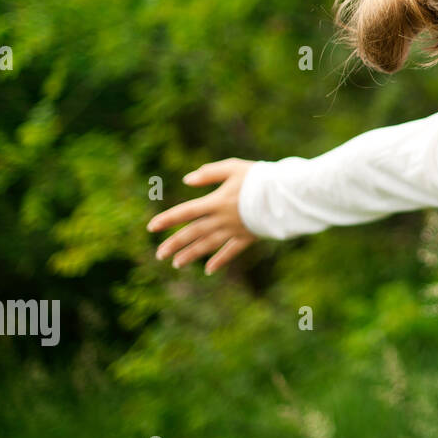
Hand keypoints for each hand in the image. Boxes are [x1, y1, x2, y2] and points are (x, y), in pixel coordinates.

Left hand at [146, 159, 257, 274]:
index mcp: (215, 201)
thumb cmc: (260, 177)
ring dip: (191, 254)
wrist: (286, 194)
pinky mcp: (248, 236)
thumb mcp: (233, 167)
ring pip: (208, 245)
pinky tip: (209, 270)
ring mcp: (235, 230)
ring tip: (176, 264)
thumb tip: (187, 180)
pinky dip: (220, 260)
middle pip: (193, 233)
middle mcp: (222, 219)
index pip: (185, 212)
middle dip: (174, 244)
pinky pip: (231, 251)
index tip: (151, 227)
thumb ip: (209, 173)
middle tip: (159, 254)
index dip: (167, 219)